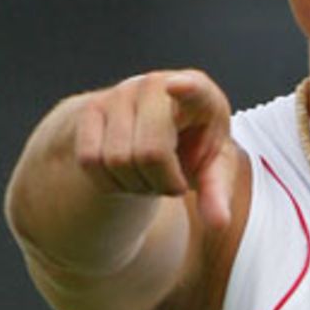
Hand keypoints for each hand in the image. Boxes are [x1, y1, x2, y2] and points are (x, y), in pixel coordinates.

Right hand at [75, 68, 234, 229]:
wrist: (151, 129)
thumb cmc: (191, 147)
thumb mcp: (213, 169)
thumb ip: (217, 195)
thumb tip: (219, 224)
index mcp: (200, 95)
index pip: (194, 89)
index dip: (187, 89)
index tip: (179, 86)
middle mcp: (155, 85)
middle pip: (150, 153)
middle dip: (161, 183)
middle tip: (172, 183)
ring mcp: (120, 93)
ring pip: (117, 160)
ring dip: (136, 184)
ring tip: (150, 175)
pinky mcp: (91, 108)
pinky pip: (90, 160)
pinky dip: (109, 182)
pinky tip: (126, 174)